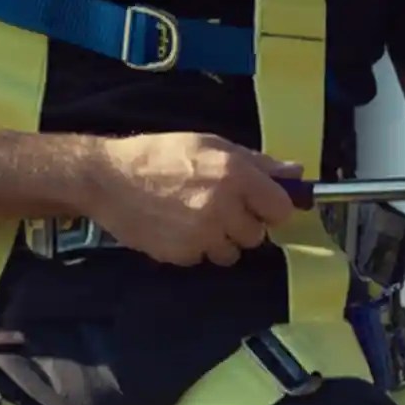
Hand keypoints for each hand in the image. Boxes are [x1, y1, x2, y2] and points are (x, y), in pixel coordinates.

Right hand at [88, 132, 301, 266]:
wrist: (107, 178)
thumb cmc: (161, 155)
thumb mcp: (211, 145)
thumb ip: (258, 162)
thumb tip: (296, 174)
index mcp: (235, 174)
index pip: (281, 209)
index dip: (271, 208)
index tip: (260, 205)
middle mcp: (223, 206)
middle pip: (257, 235)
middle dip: (243, 225)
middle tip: (219, 208)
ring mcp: (203, 234)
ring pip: (232, 253)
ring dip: (220, 241)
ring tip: (195, 218)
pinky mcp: (183, 254)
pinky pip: (204, 259)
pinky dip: (195, 248)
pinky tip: (177, 228)